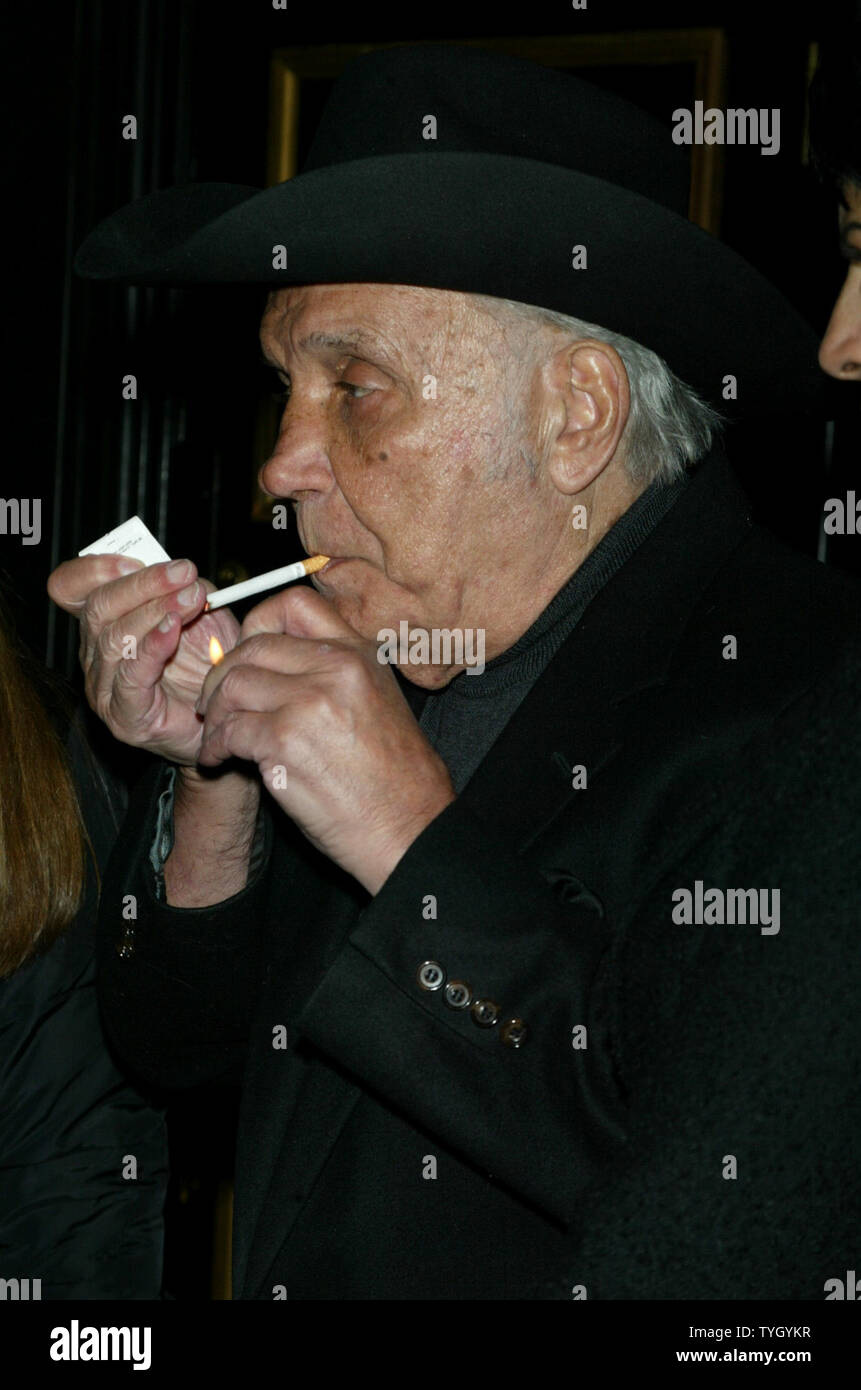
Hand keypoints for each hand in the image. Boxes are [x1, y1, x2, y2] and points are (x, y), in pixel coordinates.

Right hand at [48, 554, 238, 764]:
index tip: (136, 559)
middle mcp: (94, 654)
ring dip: (156, 610)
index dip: (94, 568)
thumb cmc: (209, 664)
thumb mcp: (199, 612)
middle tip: (185, 573)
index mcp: (103, 623)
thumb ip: (183, 588)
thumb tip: (179, 569)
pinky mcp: (125, 716)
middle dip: (144, 584)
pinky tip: (174, 630)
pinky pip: (131, 675)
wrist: (226, 718)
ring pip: (113, 638)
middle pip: (97, 608)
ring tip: (193, 598)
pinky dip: (152, 646)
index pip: (70, 588)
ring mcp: (104, 688)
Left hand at [194, 586, 455, 893]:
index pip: (294, 604)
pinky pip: (229, 728)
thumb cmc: (393, 779)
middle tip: (214, 702)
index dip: (257, 622)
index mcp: (360, 654)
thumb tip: (270, 662)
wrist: (409, 827)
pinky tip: (220, 759)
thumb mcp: (377, 702)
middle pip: (253, 645)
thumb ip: (332, 673)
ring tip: (217, 737)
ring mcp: (310, 700)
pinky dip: (215, 745)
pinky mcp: (286, 740)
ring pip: (233, 684)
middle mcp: (336, 667)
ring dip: (215, 713)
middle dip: (222, 674)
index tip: (245, 652)